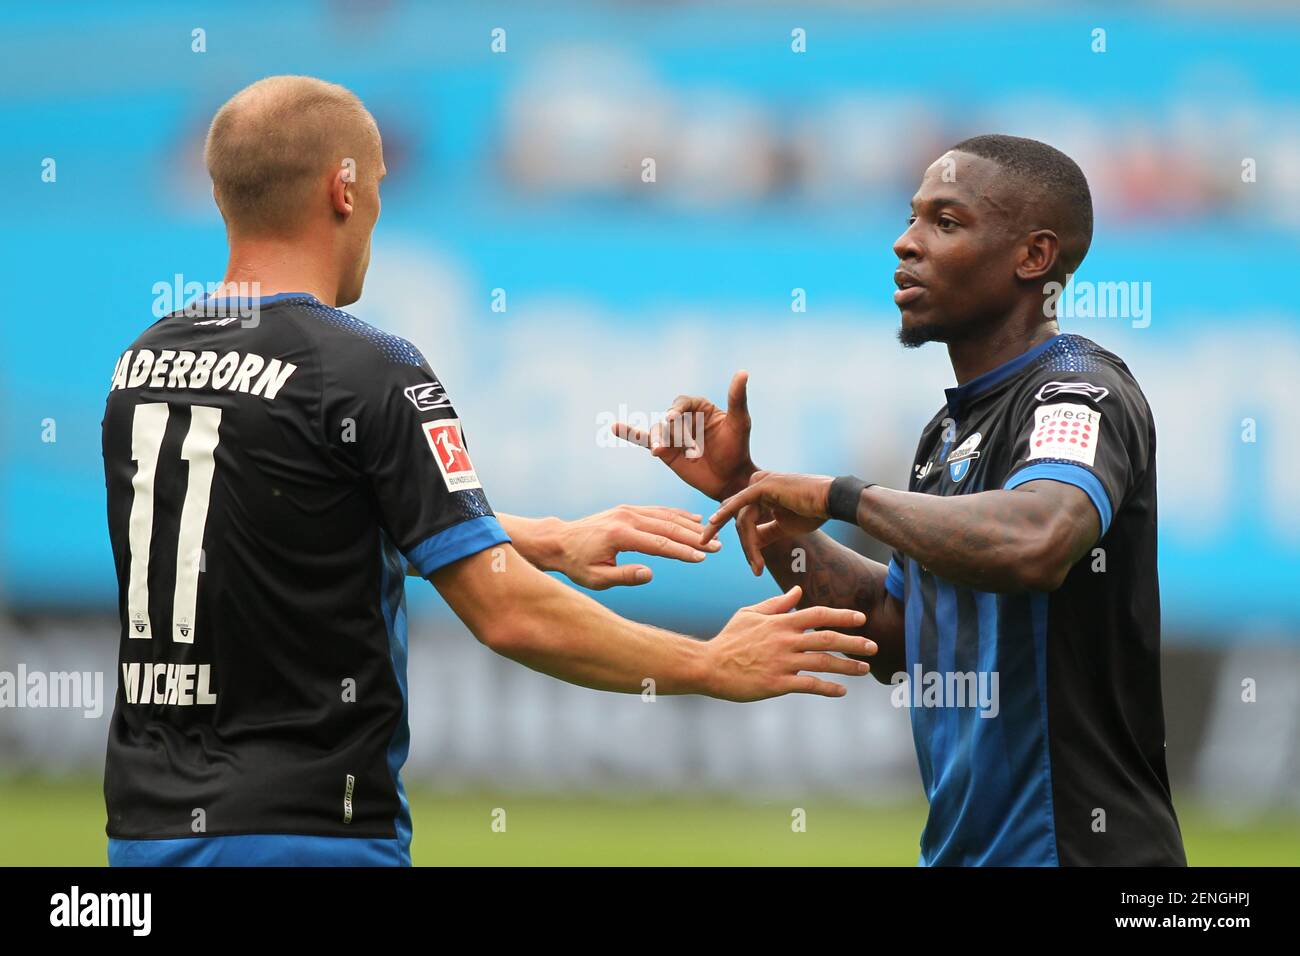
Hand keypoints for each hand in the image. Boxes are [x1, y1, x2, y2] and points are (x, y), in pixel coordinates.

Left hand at [554, 505, 721, 589]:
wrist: (559, 541)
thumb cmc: (577, 564)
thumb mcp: (596, 578)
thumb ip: (624, 576)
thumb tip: (650, 574)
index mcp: (620, 535)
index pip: (659, 544)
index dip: (683, 551)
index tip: (702, 558)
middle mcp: (626, 518)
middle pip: (668, 527)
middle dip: (694, 538)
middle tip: (717, 546)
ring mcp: (628, 511)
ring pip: (665, 516)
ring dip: (689, 526)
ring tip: (711, 535)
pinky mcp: (628, 509)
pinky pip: (658, 511)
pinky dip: (677, 515)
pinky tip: (693, 521)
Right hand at [612, 370, 758, 501]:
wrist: (731, 480)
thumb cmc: (738, 449)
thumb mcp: (740, 422)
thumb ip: (737, 399)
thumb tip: (743, 372)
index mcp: (700, 408)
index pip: (683, 403)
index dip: (677, 409)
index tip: (673, 418)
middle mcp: (684, 418)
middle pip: (668, 419)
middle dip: (670, 431)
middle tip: (676, 445)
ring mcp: (673, 435)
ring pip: (658, 432)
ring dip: (658, 440)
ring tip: (660, 450)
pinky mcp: (665, 451)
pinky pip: (645, 440)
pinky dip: (629, 433)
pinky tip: (614, 426)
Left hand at [701, 471, 833, 574]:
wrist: (832, 501)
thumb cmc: (812, 511)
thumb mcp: (784, 526)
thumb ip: (765, 532)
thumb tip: (753, 542)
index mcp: (761, 492)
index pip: (744, 518)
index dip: (747, 542)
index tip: (754, 564)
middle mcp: (757, 484)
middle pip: (740, 520)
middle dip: (746, 546)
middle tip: (754, 568)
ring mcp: (758, 483)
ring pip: (742, 519)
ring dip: (748, 545)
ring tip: (757, 565)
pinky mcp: (762, 486)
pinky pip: (741, 505)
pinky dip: (726, 515)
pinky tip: (714, 524)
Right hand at [704, 585, 875, 700]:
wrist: (708, 666)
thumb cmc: (729, 639)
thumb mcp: (750, 614)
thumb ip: (776, 604)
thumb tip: (798, 591)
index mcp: (780, 622)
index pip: (817, 614)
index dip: (842, 616)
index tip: (861, 618)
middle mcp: (785, 640)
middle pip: (827, 638)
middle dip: (854, 642)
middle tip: (874, 646)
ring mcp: (782, 662)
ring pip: (823, 662)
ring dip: (847, 665)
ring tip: (864, 668)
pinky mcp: (777, 683)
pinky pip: (809, 685)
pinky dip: (828, 688)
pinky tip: (841, 691)